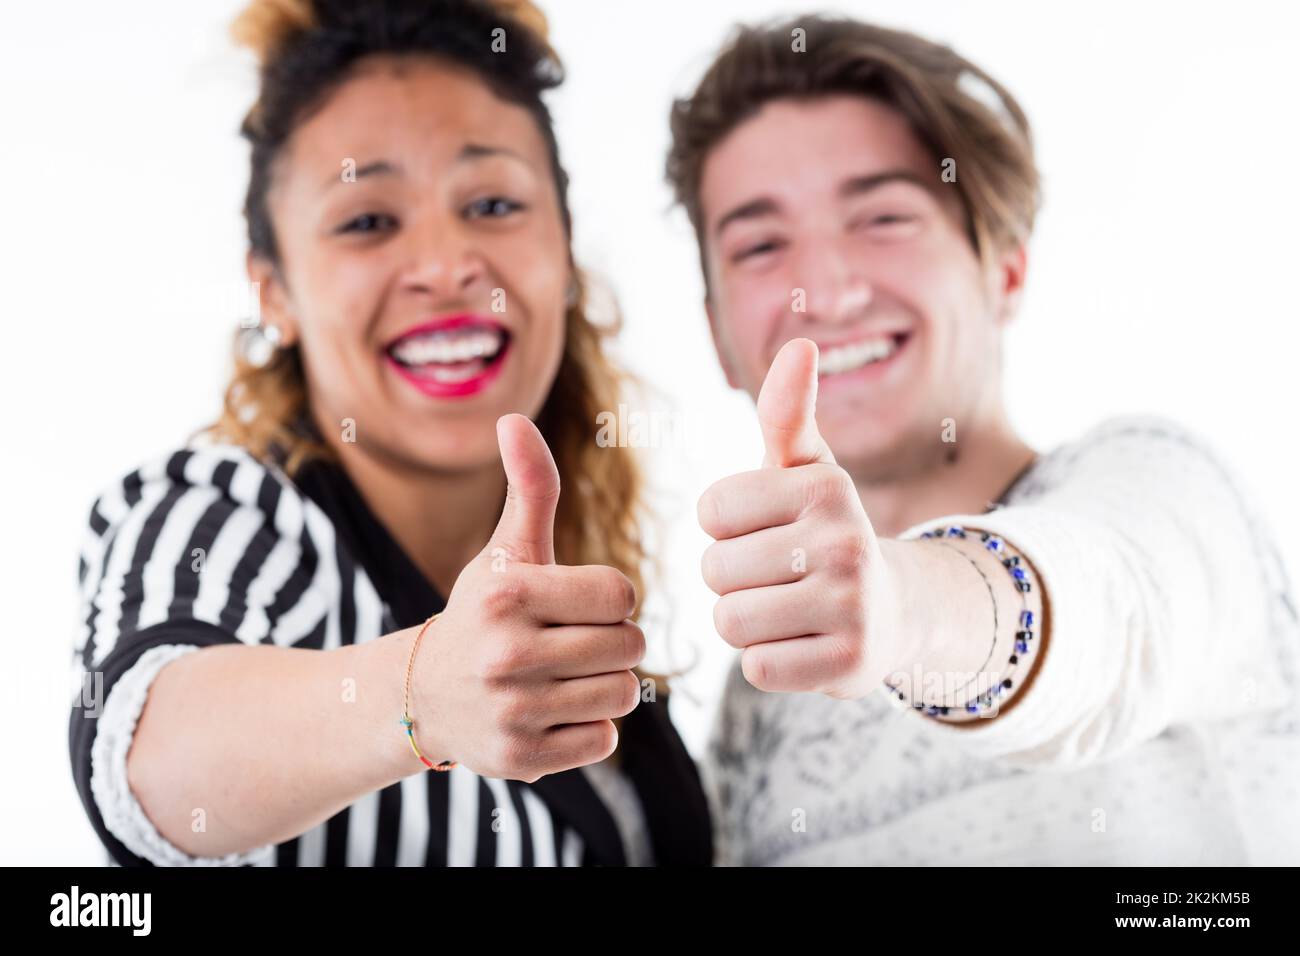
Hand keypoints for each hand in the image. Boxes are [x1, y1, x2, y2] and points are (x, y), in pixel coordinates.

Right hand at [414, 414, 643, 781]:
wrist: (422, 695)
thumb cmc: (482, 612)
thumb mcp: (506, 550)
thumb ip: (529, 485)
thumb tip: (513, 418)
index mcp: (508, 595)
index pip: (623, 596)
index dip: (610, 599)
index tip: (576, 604)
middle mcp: (506, 654)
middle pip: (629, 648)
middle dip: (611, 643)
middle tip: (570, 643)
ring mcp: (512, 712)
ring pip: (621, 695)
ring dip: (604, 685)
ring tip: (565, 676)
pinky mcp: (520, 759)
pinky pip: (603, 741)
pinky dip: (588, 728)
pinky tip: (552, 712)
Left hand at [699, 338, 904, 697]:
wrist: (892, 611)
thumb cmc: (823, 531)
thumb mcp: (806, 470)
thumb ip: (786, 412)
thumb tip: (800, 341)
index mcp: (826, 487)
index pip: (711, 510)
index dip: (726, 527)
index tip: (766, 529)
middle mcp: (846, 541)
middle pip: (716, 570)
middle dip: (733, 580)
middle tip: (778, 578)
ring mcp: (852, 606)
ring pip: (731, 622)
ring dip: (745, 623)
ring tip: (786, 611)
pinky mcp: (850, 665)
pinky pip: (756, 669)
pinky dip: (768, 663)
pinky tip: (802, 646)